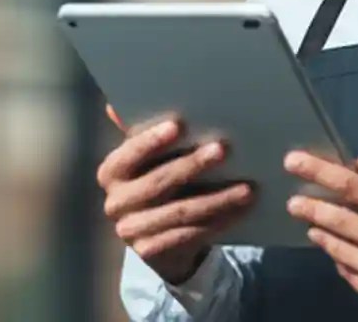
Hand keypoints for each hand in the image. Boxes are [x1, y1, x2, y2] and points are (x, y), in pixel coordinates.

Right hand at [97, 109, 255, 283]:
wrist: (157, 239)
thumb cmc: (156, 184)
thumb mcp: (147, 160)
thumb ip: (138, 134)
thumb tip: (115, 106)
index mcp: (111, 172)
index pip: (129, 154)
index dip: (151, 141)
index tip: (178, 125)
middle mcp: (115, 202)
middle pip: (158, 183)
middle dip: (192, 166)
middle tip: (222, 150)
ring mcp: (131, 230)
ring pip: (180, 212)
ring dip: (216, 199)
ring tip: (246, 188)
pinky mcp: (151, 251)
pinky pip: (190, 234)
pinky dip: (219, 222)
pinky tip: (241, 210)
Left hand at [284, 153, 357, 315]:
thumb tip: (354, 164)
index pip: (352, 187)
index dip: (318, 172)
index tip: (293, 162)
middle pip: (338, 220)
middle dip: (309, 207)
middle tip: (293, 201)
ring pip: (338, 249)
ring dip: (321, 232)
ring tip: (312, 222)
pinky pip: (348, 272)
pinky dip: (338, 257)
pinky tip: (336, 246)